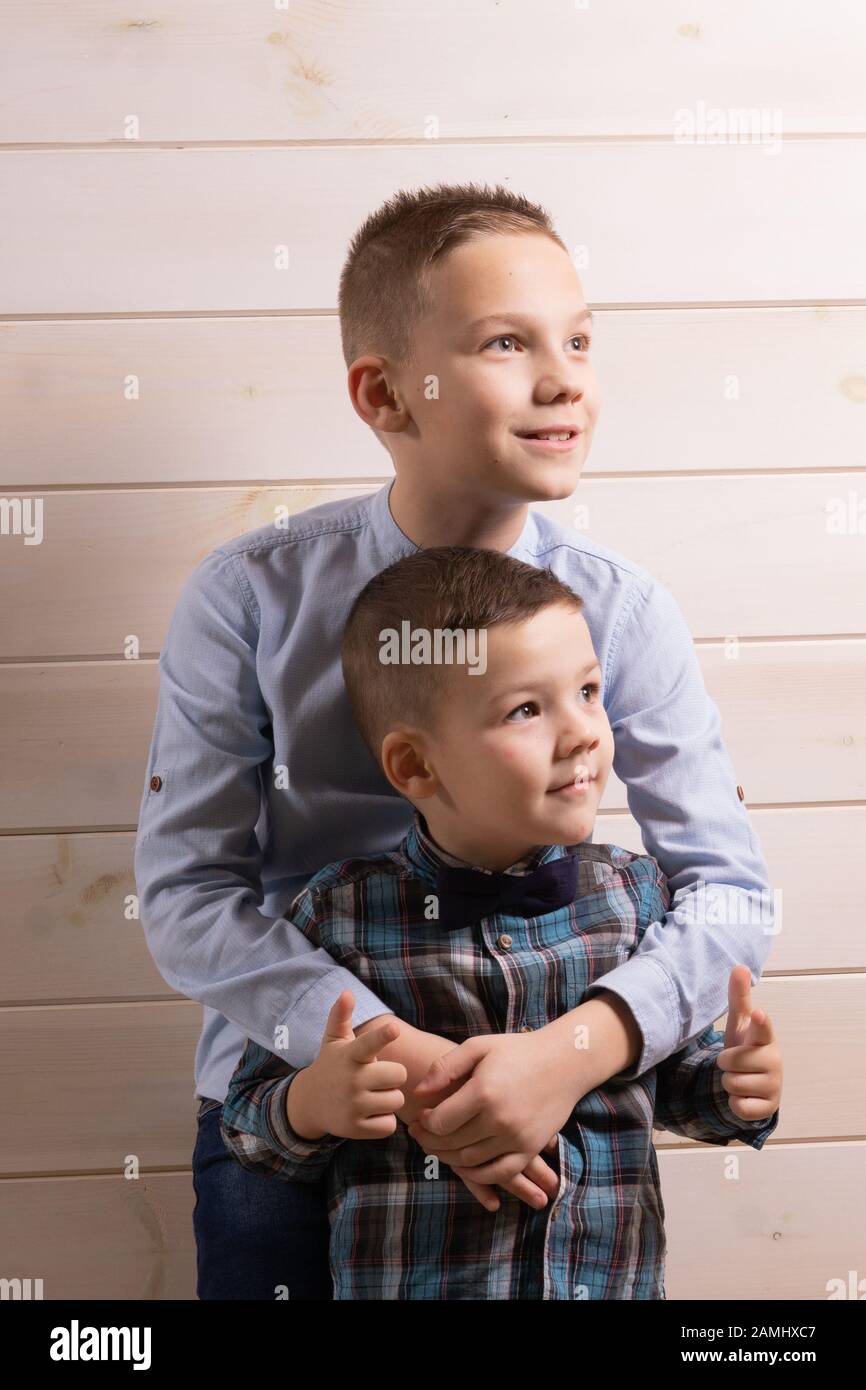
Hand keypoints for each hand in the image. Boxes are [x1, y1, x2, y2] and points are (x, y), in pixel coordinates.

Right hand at [287, 990, 407, 1139]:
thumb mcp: (334, 1041)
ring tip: (372, 1095)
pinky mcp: (356, 1129)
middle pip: (398, 1075)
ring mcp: (353, 1106)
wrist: (309, 1103)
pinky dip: (384, 1121)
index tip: (395, 1028)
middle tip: (377, 1078)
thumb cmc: (331, 1066)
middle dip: (392, 1076)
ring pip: (396, 1101)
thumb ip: (341, 1016)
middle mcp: (352, 1080)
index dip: (383, 1035)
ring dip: (389, 1099)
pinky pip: (389, 1125)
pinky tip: (369, 1114)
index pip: (369, 1043)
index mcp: (350, 1056)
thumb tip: (347, 992)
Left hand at [406, 1029, 581, 1187]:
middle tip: (421, 1136)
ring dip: (449, 1158)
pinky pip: (499, 1173)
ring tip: (438, 1147)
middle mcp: (499, 1119)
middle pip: (453, 1144)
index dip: (425, 1123)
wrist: (564, 1062)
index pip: (441, 1122)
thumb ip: (446, 1067)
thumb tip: (418, 1092)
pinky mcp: (530, 1149)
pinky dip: (478, 1176)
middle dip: (431, 1142)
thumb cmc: (518, 1051)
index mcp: (483, 1092)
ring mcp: (516, 1138)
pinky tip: (465, 1166)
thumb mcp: (479, 1046)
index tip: (420, 1117)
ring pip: (471, 1161)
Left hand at [717, 965, 782, 1120]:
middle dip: (725, 1063)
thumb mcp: (740, 1023)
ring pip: (732, 1084)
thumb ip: (739, 996)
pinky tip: (745, 1096)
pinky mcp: (769, 1108)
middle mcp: (774, 1060)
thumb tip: (739, 966)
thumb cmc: (746, 1047)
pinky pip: (738, 1106)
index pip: (763, 1027)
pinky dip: (735, 1103)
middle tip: (735, 1062)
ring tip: (741, 1078)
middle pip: (730, 1061)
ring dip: (729, 1083)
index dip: (759, 1021)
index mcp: (765, 1037)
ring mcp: (774, 1085)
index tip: (757, 1014)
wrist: (755, 1083)